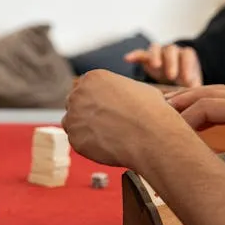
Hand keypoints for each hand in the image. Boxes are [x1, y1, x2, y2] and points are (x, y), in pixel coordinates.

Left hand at [62, 69, 189, 169]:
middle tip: (104, 124)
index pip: (84, 88)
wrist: (152, 136)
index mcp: (92, 78)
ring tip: (107, 136)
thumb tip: (117, 94)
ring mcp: (73, 116)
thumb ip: (118, 89)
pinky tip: (106, 145)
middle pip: (75, 103)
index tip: (105, 110)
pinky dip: (88, 145)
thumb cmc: (151, 111)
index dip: (95, 100)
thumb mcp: (136, 88)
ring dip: (85, 128)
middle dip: (86, 113)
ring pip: (73, 122)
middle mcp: (78, 94)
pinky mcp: (74, 137)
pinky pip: (77, 141)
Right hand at [124, 43, 202, 87]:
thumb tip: (200, 102)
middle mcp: (172, 52)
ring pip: (156, 48)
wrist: (172, 83)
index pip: (187, 55)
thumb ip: (194, 92)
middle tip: (172, 76)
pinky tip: (127, 59)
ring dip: (156, 56)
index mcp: (185, 57)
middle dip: (172, 62)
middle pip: (171, 50)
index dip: (188, 66)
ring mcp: (158, 54)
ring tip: (155, 66)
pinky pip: (139, 54)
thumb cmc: (184, 88)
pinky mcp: (146, 58)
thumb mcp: (192, 89)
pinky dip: (134, 55)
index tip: (187, 81)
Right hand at [167, 85, 224, 182]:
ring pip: (218, 93)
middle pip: (208, 92)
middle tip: (160, 109)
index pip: (208, 107)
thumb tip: (208, 178)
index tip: (170, 132)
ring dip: (196, 99)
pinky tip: (203, 118)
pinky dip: (210, 106)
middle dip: (183, 100)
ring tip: (174, 109)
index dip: (185, 118)